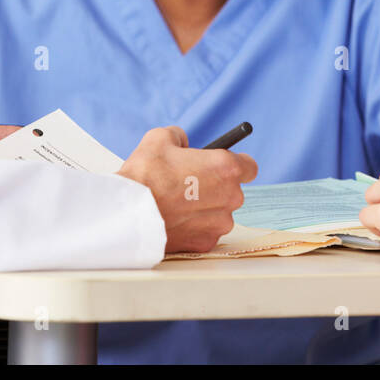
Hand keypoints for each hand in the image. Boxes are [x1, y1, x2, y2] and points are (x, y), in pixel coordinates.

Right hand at [118, 126, 257, 253]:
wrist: (130, 213)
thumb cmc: (146, 174)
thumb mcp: (161, 138)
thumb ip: (180, 137)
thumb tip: (182, 144)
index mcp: (226, 168)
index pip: (249, 166)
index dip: (235, 165)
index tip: (220, 166)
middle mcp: (231, 197)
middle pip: (232, 190)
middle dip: (215, 187)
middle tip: (189, 184)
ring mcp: (220, 223)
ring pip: (219, 213)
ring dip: (205, 208)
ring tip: (177, 203)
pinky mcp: (206, 242)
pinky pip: (205, 231)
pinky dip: (194, 227)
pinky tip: (174, 219)